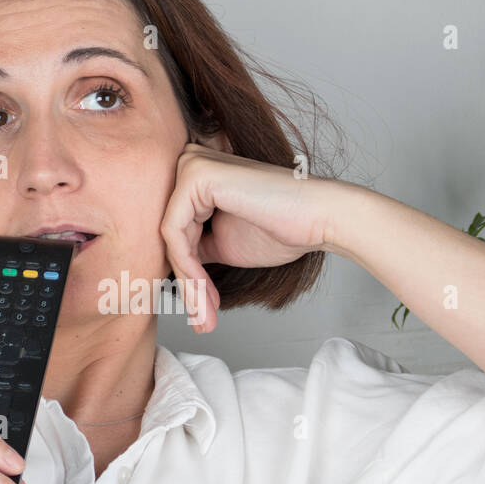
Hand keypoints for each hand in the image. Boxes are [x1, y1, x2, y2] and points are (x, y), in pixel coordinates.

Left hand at [160, 142, 339, 332]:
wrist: (318, 219)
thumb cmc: (281, 229)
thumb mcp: (222, 242)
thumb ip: (192, 247)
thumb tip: (166, 269)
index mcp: (197, 173)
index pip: (176, 232)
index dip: (189, 276)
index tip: (204, 311)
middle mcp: (190, 161)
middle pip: (170, 236)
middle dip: (187, 285)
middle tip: (203, 322)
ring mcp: (191, 165)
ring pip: (170, 240)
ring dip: (189, 286)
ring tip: (205, 317)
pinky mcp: (196, 176)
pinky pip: (175, 235)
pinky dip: (189, 271)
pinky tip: (206, 295)